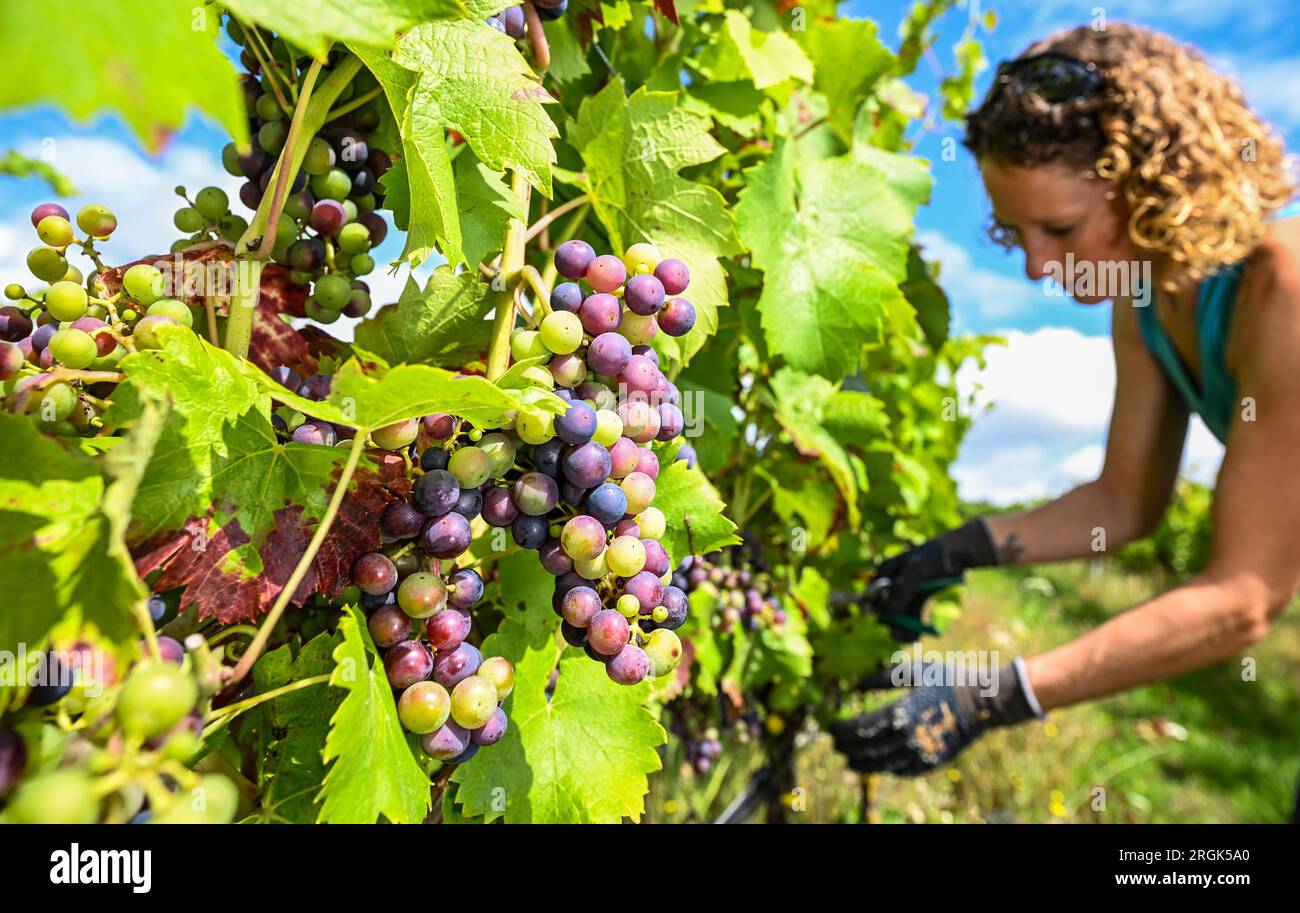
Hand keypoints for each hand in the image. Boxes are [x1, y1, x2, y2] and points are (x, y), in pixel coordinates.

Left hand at [831, 658, 1043, 775]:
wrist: (985, 702)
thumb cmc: (948, 680)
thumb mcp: (913, 671)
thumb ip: (881, 677)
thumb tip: (854, 682)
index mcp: (899, 715)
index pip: (858, 729)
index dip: (840, 730)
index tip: (829, 726)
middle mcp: (906, 739)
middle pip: (865, 750)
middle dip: (846, 747)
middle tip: (834, 743)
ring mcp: (920, 754)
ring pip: (881, 765)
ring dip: (861, 763)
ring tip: (848, 758)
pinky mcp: (931, 762)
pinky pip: (901, 770)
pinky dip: (885, 768)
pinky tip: (877, 763)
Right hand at [868, 519, 1000, 636]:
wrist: (959, 552)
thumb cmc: (935, 556)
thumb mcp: (917, 570)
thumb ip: (902, 590)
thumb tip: (889, 613)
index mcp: (886, 571)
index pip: (874, 596)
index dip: (878, 611)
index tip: (889, 625)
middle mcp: (892, 581)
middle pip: (886, 608)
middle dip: (893, 623)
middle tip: (902, 636)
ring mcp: (906, 589)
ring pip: (900, 614)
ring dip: (903, 627)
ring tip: (912, 638)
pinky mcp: (918, 596)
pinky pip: (911, 614)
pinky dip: (913, 624)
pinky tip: (918, 634)